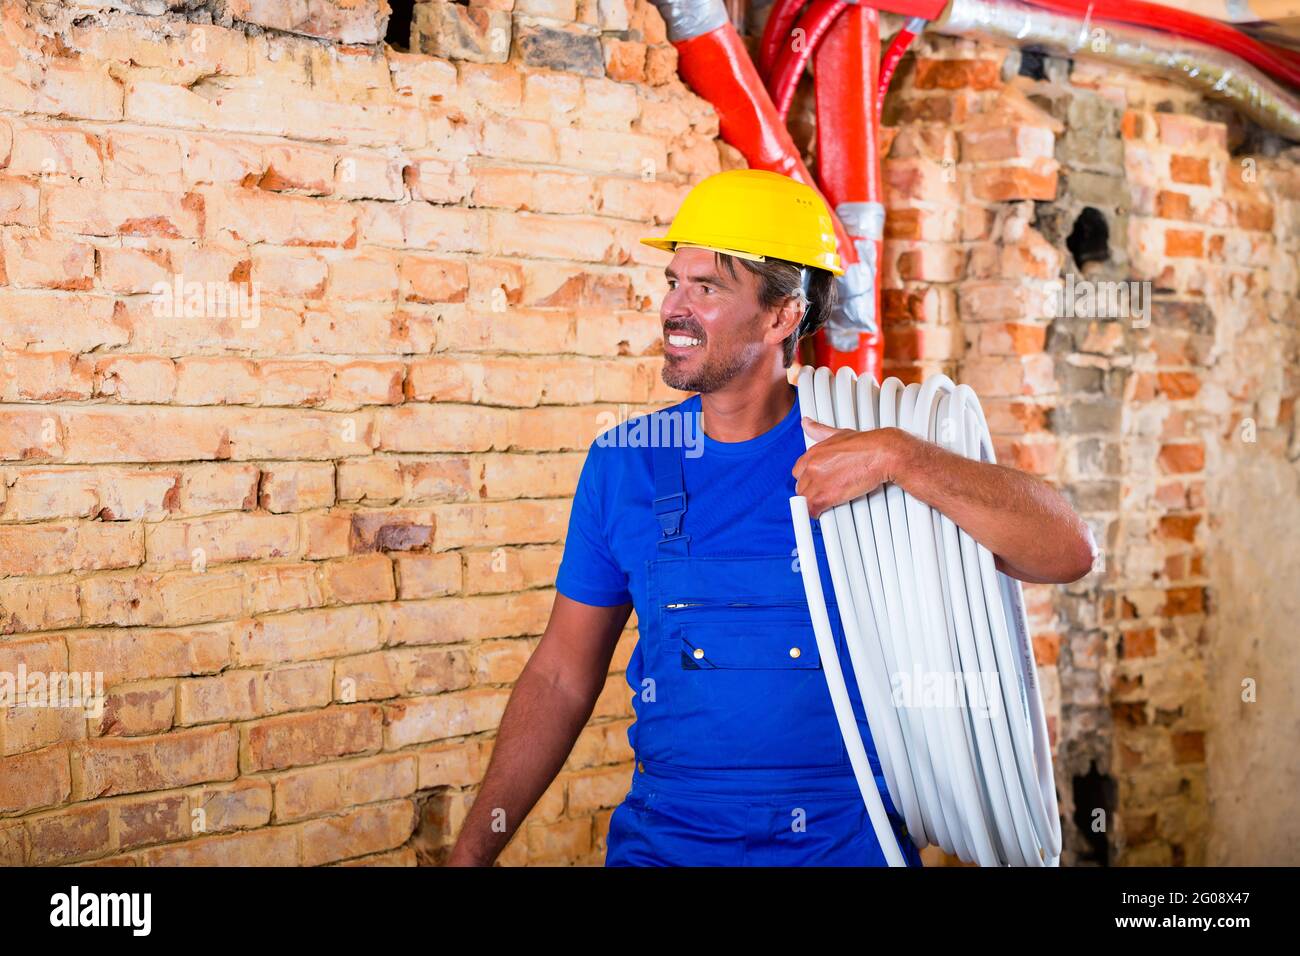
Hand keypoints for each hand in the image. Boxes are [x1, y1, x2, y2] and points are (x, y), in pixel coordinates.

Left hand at [793, 418, 911, 518]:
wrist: (883, 454)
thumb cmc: (867, 445)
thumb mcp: (839, 433)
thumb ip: (819, 430)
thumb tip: (807, 423)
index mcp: (814, 452)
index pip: (798, 471)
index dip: (808, 480)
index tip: (818, 484)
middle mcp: (812, 465)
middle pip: (801, 487)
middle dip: (812, 492)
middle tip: (828, 493)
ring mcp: (817, 481)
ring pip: (805, 500)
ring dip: (815, 503)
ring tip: (830, 503)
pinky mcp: (825, 496)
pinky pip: (811, 511)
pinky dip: (817, 514)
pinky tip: (824, 513)